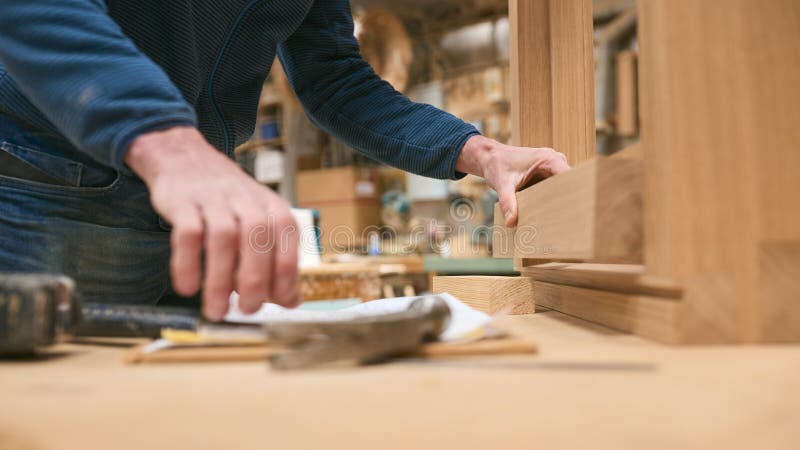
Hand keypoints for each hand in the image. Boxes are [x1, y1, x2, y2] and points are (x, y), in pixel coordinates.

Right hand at [126, 126, 299, 319]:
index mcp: (271, 205)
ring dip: (219, 279)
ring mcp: (214, 199)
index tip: (281, 302)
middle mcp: (246, 199)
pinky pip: (187, 233)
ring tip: (216, 310)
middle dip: (254, 280)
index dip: (287, 271)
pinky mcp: (182, 201)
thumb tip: (292, 301)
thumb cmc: (227, 202)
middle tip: (247, 310)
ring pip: (223, 238)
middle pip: (257, 239)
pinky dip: (187, 263)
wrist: (184, 157)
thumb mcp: (258, 221)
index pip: (288, 237)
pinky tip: (187, 288)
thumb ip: (275, 260)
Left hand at [456, 135, 569, 226]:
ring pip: (564, 188)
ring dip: (561, 202)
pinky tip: (551, 215)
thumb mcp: (502, 184)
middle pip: (570, 184)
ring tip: (563, 222)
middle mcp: (556, 161)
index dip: (575, 193)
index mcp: (549, 159)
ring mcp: (553, 168)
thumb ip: (508, 202)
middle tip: (568, 222)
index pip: (570, 177)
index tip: (574, 211)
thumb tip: (511, 223)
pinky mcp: (548, 175)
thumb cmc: (496, 165)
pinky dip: (552, 200)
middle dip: (568, 201)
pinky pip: (555, 189)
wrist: (490, 157)